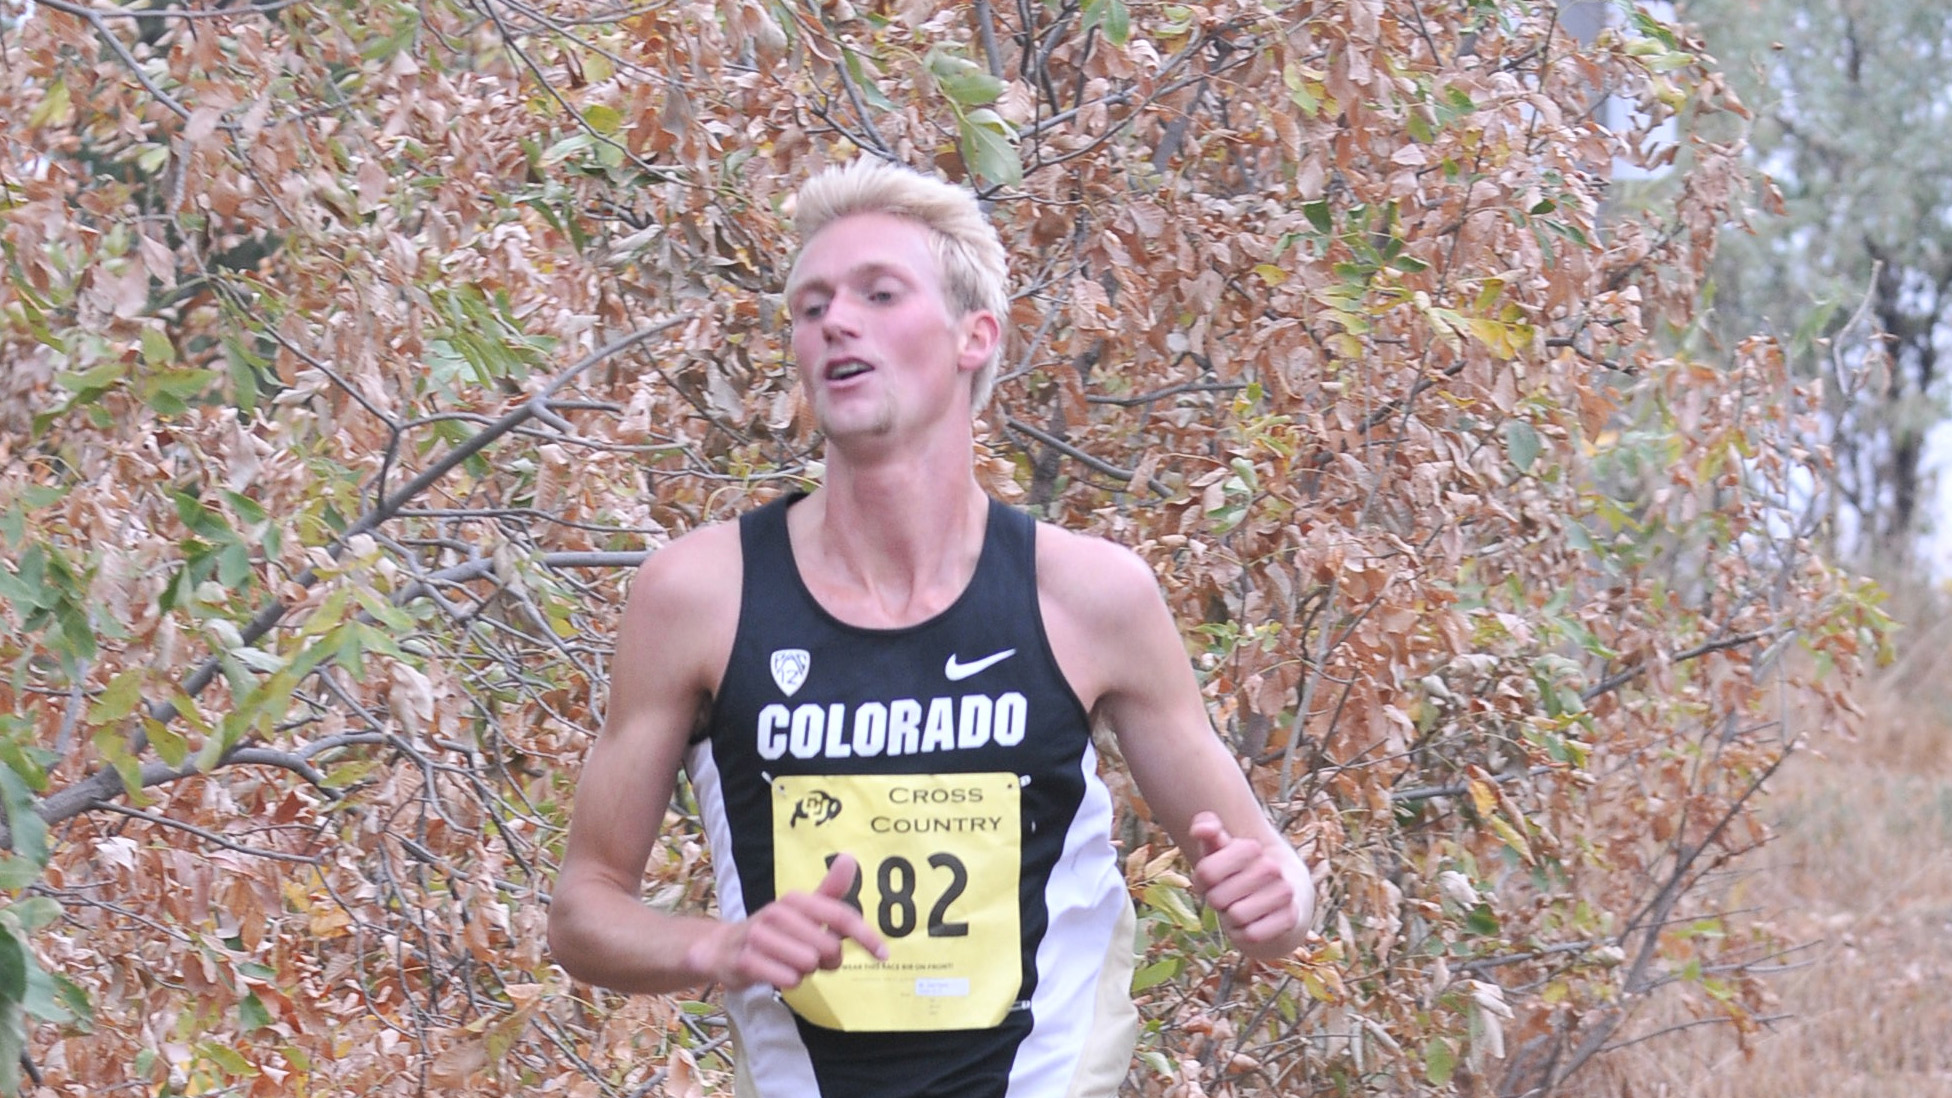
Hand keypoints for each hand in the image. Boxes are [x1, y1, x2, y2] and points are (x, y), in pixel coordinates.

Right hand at [688, 853, 888, 990]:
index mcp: (796, 899)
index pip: (841, 916)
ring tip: (791, 963)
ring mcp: (759, 936)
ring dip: (806, 972)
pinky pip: (788, 979)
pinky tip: (777, 974)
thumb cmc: (775, 931)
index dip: (866, 936)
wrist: (723, 948)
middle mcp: (777, 912)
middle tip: (814, 958)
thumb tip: (850, 858)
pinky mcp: (746, 960)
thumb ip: (830, 891)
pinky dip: (790, 982)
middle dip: (828, 959)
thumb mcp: (803, 911)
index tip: (883, 954)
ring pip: (809, 965)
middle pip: (828, 946)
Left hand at [1188, 812, 1304, 951]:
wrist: (1281, 898)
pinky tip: (1252, 924)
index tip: (1208, 881)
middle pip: (1217, 898)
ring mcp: (1284, 893)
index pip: (1206, 872)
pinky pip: (1251, 935)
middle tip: (1227, 897)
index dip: (1200, 881)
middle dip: (1217, 901)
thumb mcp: (1219, 851)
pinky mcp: (1290, 918)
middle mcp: (1271, 868)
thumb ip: (1206, 831)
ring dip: (1231, 919)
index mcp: (1250, 848)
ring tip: (1240, 909)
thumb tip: (1199, 829)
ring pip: (1235, 917)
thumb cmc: (1238, 873)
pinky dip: (1244, 934)